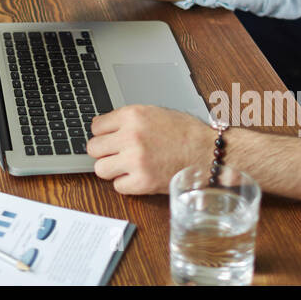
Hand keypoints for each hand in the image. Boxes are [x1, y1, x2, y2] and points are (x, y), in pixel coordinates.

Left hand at [87, 105, 211, 193]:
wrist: (207, 152)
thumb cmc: (185, 132)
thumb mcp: (154, 113)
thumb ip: (128, 119)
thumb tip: (106, 127)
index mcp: (132, 116)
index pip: (96, 126)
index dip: (102, 134)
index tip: (108, 138)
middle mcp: (131, 136)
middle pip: (93, 148)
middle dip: (103, 152)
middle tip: (115, 154)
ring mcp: (135, 160)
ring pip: (100, 169)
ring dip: (111, 169)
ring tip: (124, 166)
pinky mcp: (143, 182)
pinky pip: (118, 186)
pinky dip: (126, 184)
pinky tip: (138, 176)